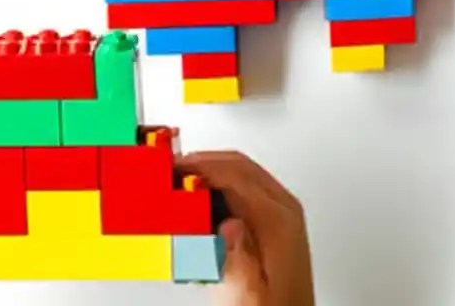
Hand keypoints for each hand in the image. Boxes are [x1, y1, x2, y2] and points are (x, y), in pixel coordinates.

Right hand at [179, 152, 313, 305]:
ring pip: (241, 174)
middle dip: (203, 163)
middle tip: (171, 169)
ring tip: (180, 180)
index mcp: (279, 220)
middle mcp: (283, 209)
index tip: (175, 166)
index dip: (203, 164)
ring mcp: (279, 212)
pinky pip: (243, 189)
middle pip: (240, 166)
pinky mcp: (272, 220)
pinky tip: (199, 200)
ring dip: (210, 173)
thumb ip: (238, 257)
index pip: (237, 174)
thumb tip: (228, 223)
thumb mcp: (248, 292)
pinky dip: (218, 187)